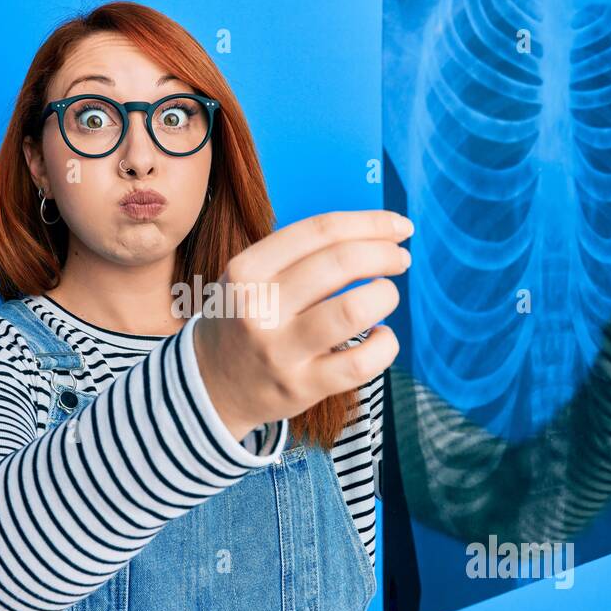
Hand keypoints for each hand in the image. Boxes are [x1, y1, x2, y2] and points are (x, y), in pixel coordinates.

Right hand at [194, 209, 413, 440]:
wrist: (210, 383)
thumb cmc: (245, 319)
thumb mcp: (251, 277)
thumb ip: (301, 253)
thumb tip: (376, 233)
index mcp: (247, 269)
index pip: (320, 230)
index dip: (370, 223)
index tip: (399, 227)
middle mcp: (259, 307)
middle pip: (341, 264)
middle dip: (385, 254)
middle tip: (400, 259)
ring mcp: (279, 350)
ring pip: (353, 311)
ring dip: (385, 296)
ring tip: (386, 295)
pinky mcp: (301, 387)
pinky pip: (360, 364)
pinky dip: (386, 346)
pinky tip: (382, 338)